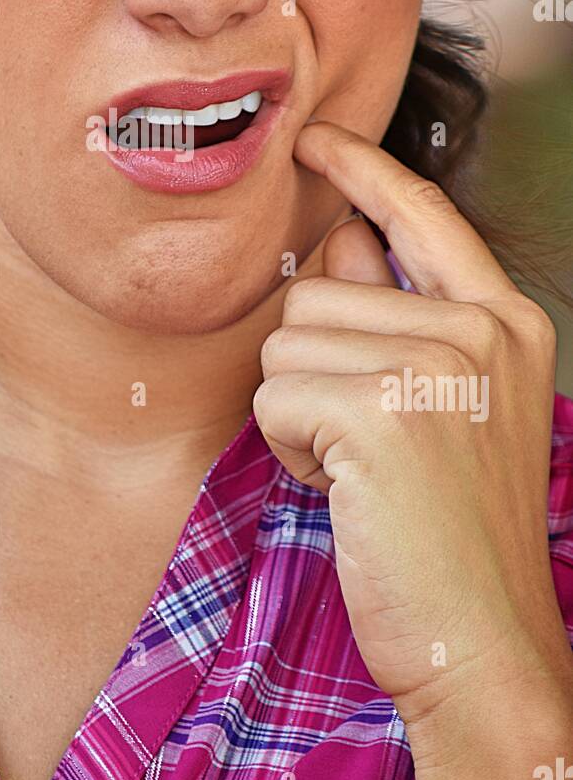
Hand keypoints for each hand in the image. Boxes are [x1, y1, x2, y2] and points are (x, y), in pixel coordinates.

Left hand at [253, 122, 572, 779]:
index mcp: (505, 321)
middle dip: (313, 373)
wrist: (483, 642)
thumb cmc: (450, 528)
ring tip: (360, 469)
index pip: (422, 215)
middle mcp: (481, 328)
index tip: (315, 138)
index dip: (363, 169)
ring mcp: (439, 365)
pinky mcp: (385, 411)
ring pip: (287, 344)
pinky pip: (275, 396)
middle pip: (319, 293)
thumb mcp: (448, 406)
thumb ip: (402, 317)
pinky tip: (345, 490)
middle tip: (366, 447)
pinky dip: (288, 448)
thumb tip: (347, 241)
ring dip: (298, 413)